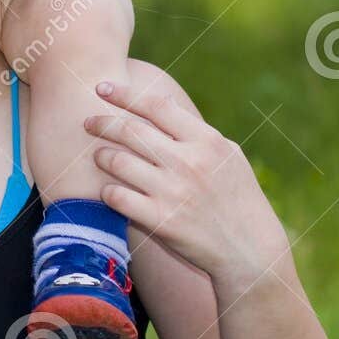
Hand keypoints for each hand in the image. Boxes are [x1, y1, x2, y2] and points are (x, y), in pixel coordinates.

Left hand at [85, 75, 291, 290]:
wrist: (250, 250)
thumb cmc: (237, 197)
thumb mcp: (227, 155)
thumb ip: (194, 130)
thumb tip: (163, 103)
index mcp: (206, 141)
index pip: (155, 106)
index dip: (124, 94)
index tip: (102, 87)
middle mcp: (188, 162)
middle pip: (130, 130)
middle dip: (102, 122)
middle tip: (88, 122)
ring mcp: (173, 192)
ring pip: (117, 161)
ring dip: (101, 156)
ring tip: (100, 157)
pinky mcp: (160, 220)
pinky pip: (117, 197)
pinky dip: (107, 191)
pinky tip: (109, 191)